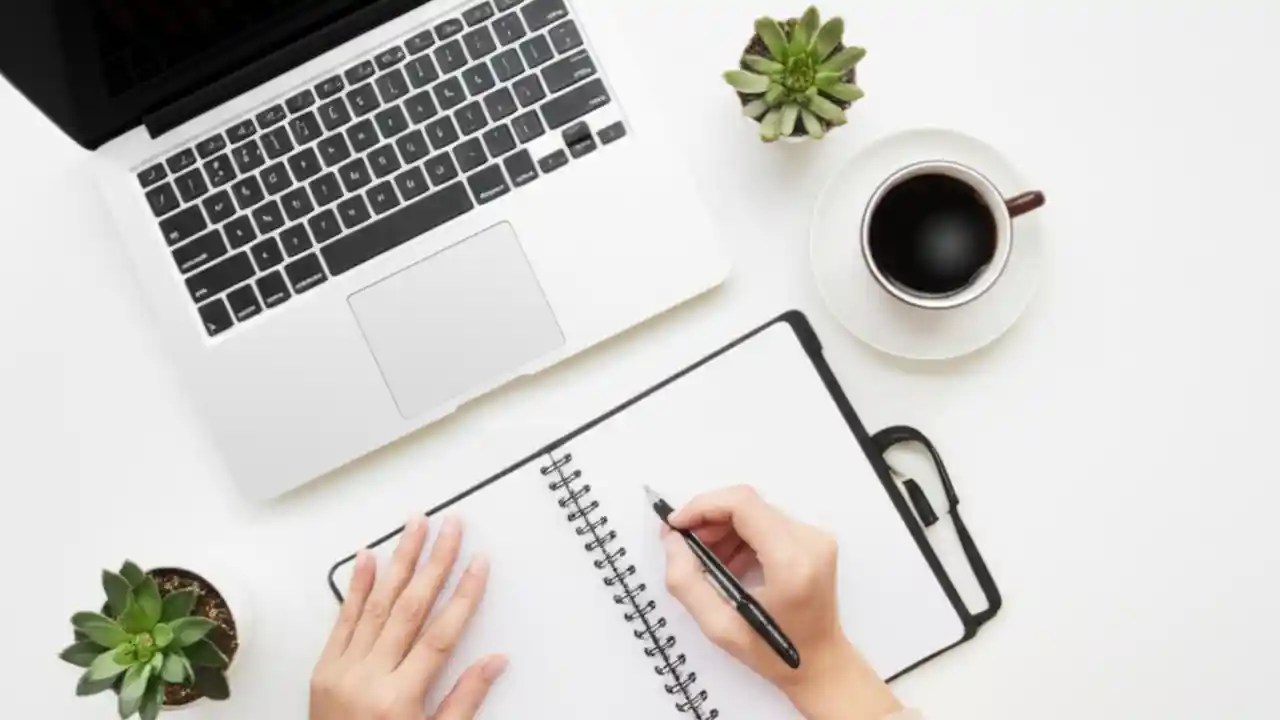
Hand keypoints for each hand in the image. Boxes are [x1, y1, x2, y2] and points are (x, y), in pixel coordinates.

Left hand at [311, 516, 506, 719]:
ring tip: (413, 527)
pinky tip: (368, 558)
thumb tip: (495, 661)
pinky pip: (342, 619)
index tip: (479, 564)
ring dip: (399, 560)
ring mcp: (341, 671)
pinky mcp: (323, 669)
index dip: (464, 596)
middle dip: (434, 562)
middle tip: (450, 528)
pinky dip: (356, 587)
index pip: (441, 635)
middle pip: (409, 607)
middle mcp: (367, 679)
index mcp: (399, 700)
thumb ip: (465, 700)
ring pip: (376, 604)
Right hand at [662, 486, 901, 719]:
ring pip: (756, 511)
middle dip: (708, 518)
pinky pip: (768, 522)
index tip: (675, 525)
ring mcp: (816, 537)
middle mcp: (809, 540)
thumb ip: (687, 581)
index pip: (743, 505)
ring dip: (723, 528)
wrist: (822, 664)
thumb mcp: (719, 627)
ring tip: (706, 561)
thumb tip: (671, 539)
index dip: (703, 506)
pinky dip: (741, 535)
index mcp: (791, 562)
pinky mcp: (815, 540)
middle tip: (684, 544)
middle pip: (748, 505)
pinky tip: (728, 563)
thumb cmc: (773, 654)